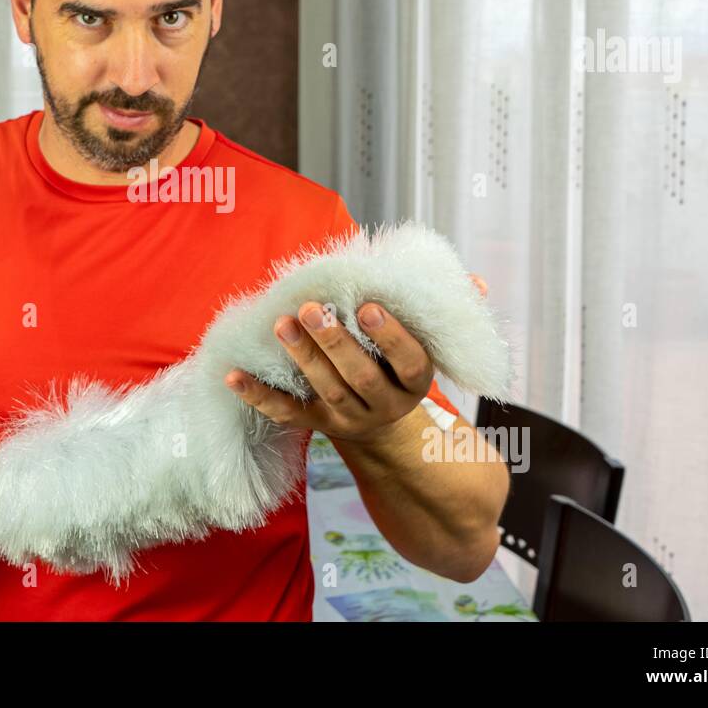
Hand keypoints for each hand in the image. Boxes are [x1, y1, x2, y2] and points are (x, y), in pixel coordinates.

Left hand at [225, 273, 488, 444]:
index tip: (367, 306)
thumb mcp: (430, 342)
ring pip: (327, 392)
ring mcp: (350, 419)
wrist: (388, 427)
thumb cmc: (402, 364)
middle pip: (361, 378)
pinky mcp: (319, 426)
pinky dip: (258, 396)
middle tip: (312, 308)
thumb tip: (475, 280)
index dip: (390, 335)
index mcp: (416, 382)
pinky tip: (233, 375)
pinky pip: (287, 413)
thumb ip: (444, 312)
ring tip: (281, 324)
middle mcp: (386, 405)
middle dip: (335, 343)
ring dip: (302, 359)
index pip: (410, 361)